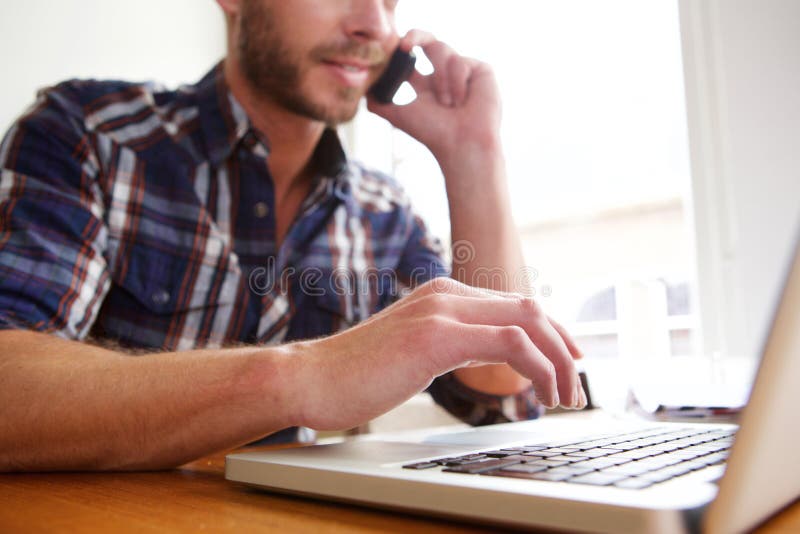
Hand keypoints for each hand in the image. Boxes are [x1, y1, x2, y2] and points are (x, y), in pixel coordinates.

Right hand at [287, 278, 585, 430]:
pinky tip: (541, 392)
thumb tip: (484, 357)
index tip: (568, 360)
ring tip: (563, 397)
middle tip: (575, 382)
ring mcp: (441, 311)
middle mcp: (446, 294)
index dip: (550, 333)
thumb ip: (450, 345)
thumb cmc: (356, 375)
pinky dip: (538, 366)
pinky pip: (510, 343)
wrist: (309, 379)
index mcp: (442, 295)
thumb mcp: (414, 352)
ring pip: (528, 322)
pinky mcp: (436, 336)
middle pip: (530, 308)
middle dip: (563, 346)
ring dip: (557, 361)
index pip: (513, 306)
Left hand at [367, 30, 501, 159]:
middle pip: (428, 40)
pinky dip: (457, 81)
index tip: (396, 49)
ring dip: (440, 80)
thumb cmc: (432, 132)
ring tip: (448, 105)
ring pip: (442, 50)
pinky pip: (460, 60)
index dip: (402, 47)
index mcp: (425, 84)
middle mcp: (444, 75)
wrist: (461, 143)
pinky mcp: (480, 70)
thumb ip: (378, 102)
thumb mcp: (398, 114)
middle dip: (416, 37)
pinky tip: (463, 100)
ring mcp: (463, 71)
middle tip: (405, 45)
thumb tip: (363, 91)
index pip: (411, 55)